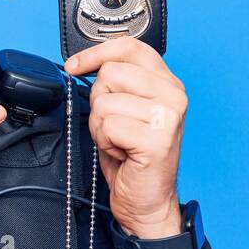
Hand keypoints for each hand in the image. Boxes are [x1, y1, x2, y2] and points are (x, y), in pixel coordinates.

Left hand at [64, 38, 186, 238]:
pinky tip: (122, 153)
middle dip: (99, 102)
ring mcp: (169, 115)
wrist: (147, 201)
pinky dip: (105, 142)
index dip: (96, 53)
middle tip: (115, 126)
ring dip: (101, 126)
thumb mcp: (124, 111)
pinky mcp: (158, 137)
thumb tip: (83, 64)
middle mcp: (173, 95)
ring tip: (119, 141)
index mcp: (167, 83)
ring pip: (105, 101)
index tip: (75, 66)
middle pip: (110, 74)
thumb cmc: (132, 158)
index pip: (129, 48)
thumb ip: (115, 84)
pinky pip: (108, 126)